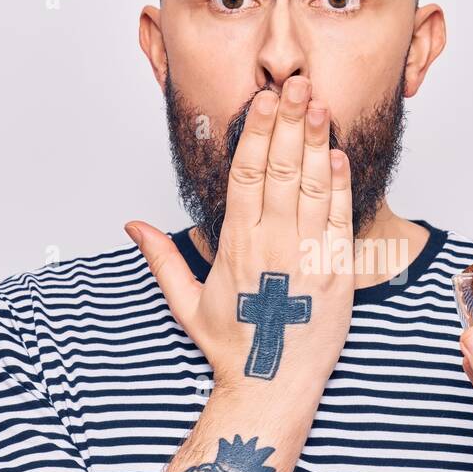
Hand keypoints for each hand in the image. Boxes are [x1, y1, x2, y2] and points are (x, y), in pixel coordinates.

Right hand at [126, 75, 354, 398]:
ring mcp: (307, 259)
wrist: (271, 388)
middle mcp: (271, 247)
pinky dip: (339, 186)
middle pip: (281, 171)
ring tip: (318, 103)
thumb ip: (162, 259)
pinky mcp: (336, 274)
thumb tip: (133, 225)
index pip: (247, 176)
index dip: (256, 134)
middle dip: (288, 123)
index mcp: (235, 247)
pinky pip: (339, 221)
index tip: (262, 100)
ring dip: (316, 142)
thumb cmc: (232, 348)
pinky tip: (336, 153)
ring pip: (312, 188)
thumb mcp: (186, 303)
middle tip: (294, 83)